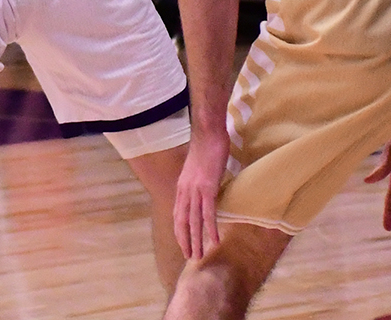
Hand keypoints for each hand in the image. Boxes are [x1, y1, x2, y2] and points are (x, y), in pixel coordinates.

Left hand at [174, 131, 230, 259]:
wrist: (208, 132)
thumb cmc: (206, 146)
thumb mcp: (196, 168)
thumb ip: (197, 182)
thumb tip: (203, 192)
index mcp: (181, 187)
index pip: (177, 214)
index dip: (179, 231)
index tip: (183, 244)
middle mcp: (185, 191)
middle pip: (182, 222)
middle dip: (185, 241)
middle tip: (190, 257)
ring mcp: (195, 190)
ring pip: (193, 222)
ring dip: (196, 241)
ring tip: (199, 256)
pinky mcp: (208, 188)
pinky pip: (208, 213)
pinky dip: (210, 228)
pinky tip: (214, 240)